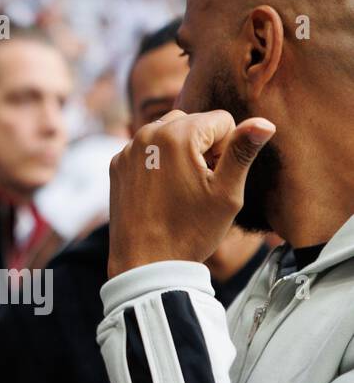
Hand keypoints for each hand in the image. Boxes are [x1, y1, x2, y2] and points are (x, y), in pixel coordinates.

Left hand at [108, 110, 274, 277]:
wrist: (145, 261)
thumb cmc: (191, 230)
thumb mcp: (227, 193)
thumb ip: (243, 152)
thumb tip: (264, 122)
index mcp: (177, 135)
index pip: (222, 120)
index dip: (228, 149)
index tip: (217, 177)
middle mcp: (147, 133)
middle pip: (194, 122)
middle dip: (205, 146)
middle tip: (202, 183)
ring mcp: (128, 149)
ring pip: (168, 132)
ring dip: (182, 151)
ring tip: (183, 187)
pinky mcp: (117, 164)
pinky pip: (146, 149)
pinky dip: (158, 161)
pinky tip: (162, 191)